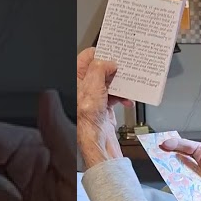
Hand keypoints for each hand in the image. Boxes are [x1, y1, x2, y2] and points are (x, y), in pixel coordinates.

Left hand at [75, 47, 127, 167]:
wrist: (98, 149)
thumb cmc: (87, 127)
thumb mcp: (92, 91)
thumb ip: (99, 71)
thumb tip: (108, 62)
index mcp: (74, 81)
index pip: (86, 58)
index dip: (100, 53)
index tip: (114, 51)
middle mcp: (81, 89)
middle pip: (100, 69)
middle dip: (113, 70)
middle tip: (124, 68)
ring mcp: (92, 99)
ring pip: (109, 83)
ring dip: (121, 84)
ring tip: (127, 88)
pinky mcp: (102, 108)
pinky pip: (115, 96)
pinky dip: (123, 97)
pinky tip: (126, 101)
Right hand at [160, 131, 200, 195]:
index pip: (186, 146)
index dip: (175, 144)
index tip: (165, 143)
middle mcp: (195, 161)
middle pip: (179, 155)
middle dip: (168, 152)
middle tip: (157, 150)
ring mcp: (193, 173)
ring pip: (178, 167)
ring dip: (169, 165)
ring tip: (160, 163)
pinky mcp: (192, 184)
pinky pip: (182, 181)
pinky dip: (175, 179)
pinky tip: (170, 177)